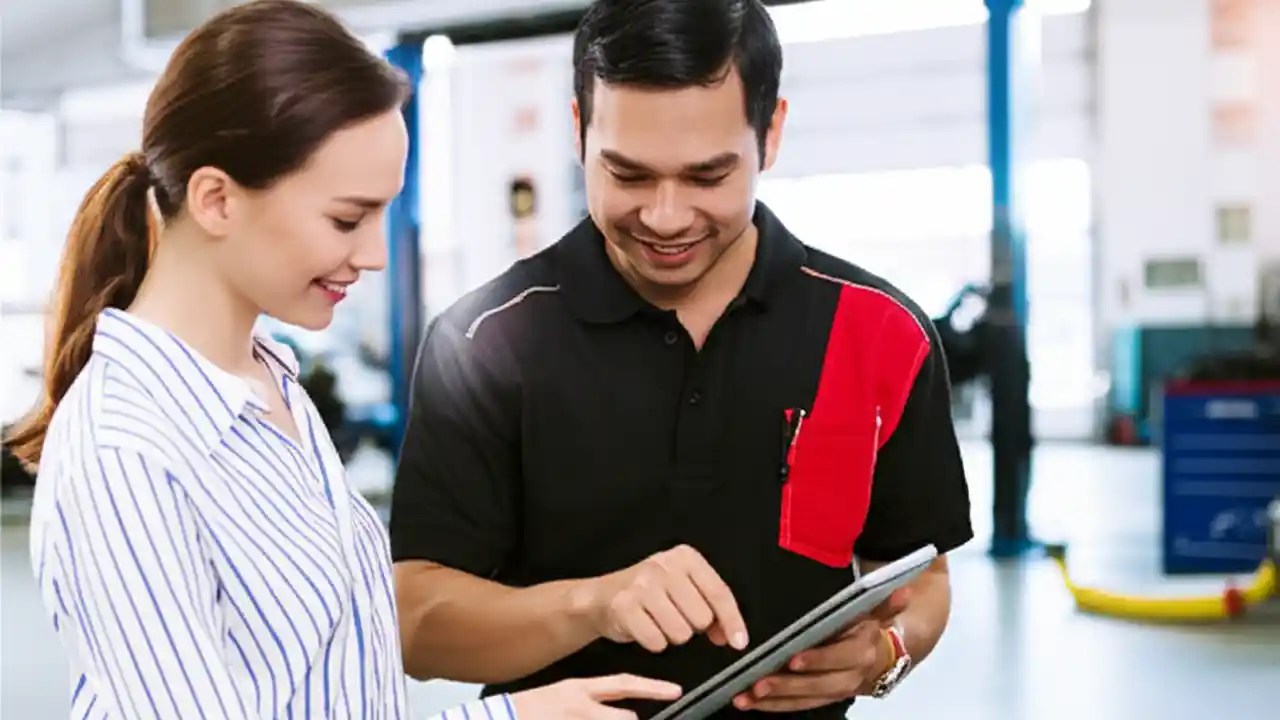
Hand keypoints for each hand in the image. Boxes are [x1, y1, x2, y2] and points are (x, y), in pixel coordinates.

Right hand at [510, 674, 681, 718]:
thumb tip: (622, 705)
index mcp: (579, 691)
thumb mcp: (562, 696)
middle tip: (634, 716)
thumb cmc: (529, 710)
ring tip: (599, 717)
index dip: (651, 687)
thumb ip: (590, 698)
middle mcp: (580, 709)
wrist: (500, 719)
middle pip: (626, 717)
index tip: (674, 690)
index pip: (623, 684)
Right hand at [586, 544, 748, 652]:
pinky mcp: (625, 606)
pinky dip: (653, 642)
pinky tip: (644, 627)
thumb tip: (731, 636)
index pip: (719, 592)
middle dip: (692, 627)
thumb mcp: (682, 587)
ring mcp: (642, 585)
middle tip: (674, 616)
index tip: (739, 642)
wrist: (601, 597)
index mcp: (684, 557)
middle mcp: (664, 566)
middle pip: (701, 618)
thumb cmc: (648, 593)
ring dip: (672, 636)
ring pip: (681, 633)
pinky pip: (657, 642)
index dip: (732, 621)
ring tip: (657, 620)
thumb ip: (710, 606)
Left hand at [732, 587, 910, 712]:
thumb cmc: (868, 631)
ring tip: (746, 698)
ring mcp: (832, 692)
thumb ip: (884, 603)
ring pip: (803, 700)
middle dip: (787, 686)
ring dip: (774, 701)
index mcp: (860, 653)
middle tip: (759, 682)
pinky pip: (796, 706)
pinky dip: (773, 706)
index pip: (838, 658)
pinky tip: (749, 703)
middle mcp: (847, 677)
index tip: (793, 659)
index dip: (817, 660)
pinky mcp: (819, 699)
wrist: (881, 659)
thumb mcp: (875, 614)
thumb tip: (903, 591)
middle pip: (816, 685)